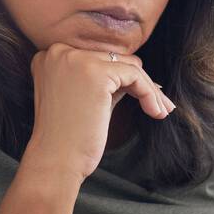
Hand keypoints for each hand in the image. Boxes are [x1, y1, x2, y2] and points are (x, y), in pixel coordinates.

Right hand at [24, 43, 174, 181]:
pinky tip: (155, 112)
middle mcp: (59, 52)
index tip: (146, 94)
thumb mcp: (86, 99)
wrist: (56, 161)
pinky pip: (135, 76)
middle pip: (115, 59)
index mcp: (51, 56)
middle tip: (161, 104)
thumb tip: (137, 72)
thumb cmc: (70, 138)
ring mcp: (75, 59)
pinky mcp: (95, 72)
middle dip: (141, 82)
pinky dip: (149, 93)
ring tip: (162, 110)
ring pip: (128, 66)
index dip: (125, 77)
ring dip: (149, 89)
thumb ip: (104, 80)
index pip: (99, 58)